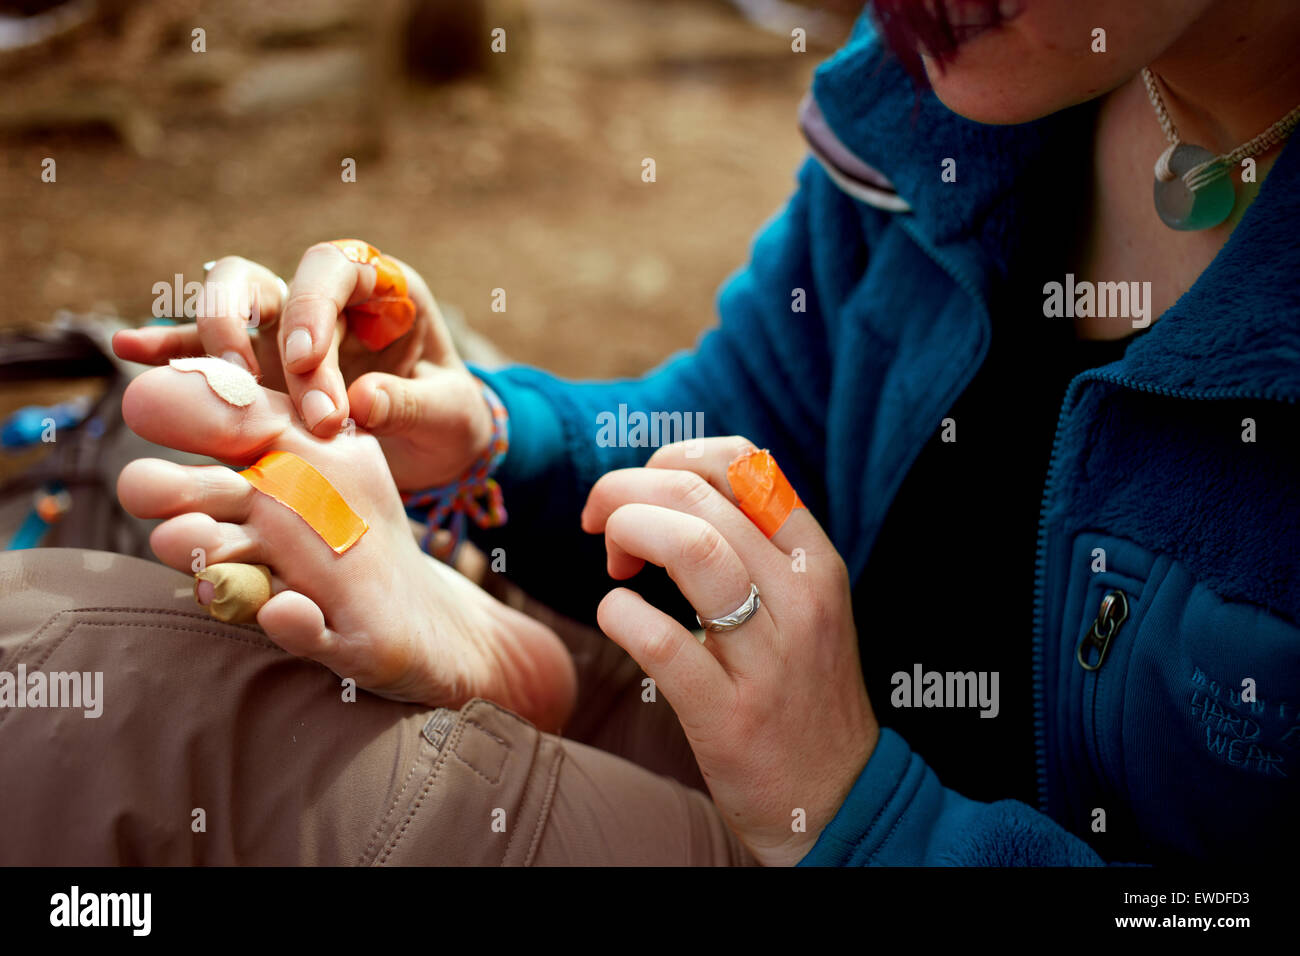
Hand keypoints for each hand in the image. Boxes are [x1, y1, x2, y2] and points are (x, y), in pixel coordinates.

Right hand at [112, 244, 494, 488]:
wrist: (440, 450)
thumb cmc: (451, 419)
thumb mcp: (449, 415)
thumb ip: (411, 405)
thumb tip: (361, 403)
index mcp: (382, 288)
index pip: (334, 268)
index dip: (312, 307)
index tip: (308, 364)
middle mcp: (324, 299)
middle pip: (263, 280)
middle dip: (254, 335)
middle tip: (266, 397)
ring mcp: (283, 329)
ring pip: (225, 302)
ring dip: (209, 338)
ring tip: (208, 384)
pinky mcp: (258, 366)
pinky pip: (205, 348)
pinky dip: (170, 348)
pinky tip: (132, 351)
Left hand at [581, 436, 878, 865]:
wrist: (836, 798)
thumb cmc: (798, 690)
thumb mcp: (800, 604)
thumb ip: (751, 547)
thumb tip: (664, 493)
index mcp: (814, 561)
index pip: (742, 463)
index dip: (672, 458)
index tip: (642, 489)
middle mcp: (801, 597)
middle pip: (698, 497)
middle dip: (626, 494)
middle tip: (600, 526)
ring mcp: (770, 657)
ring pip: (691, 547)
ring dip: (628, 535)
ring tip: (613, 563)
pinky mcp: (730, 715)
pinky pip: (661, 640)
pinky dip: (620, 614)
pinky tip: (617, 616)